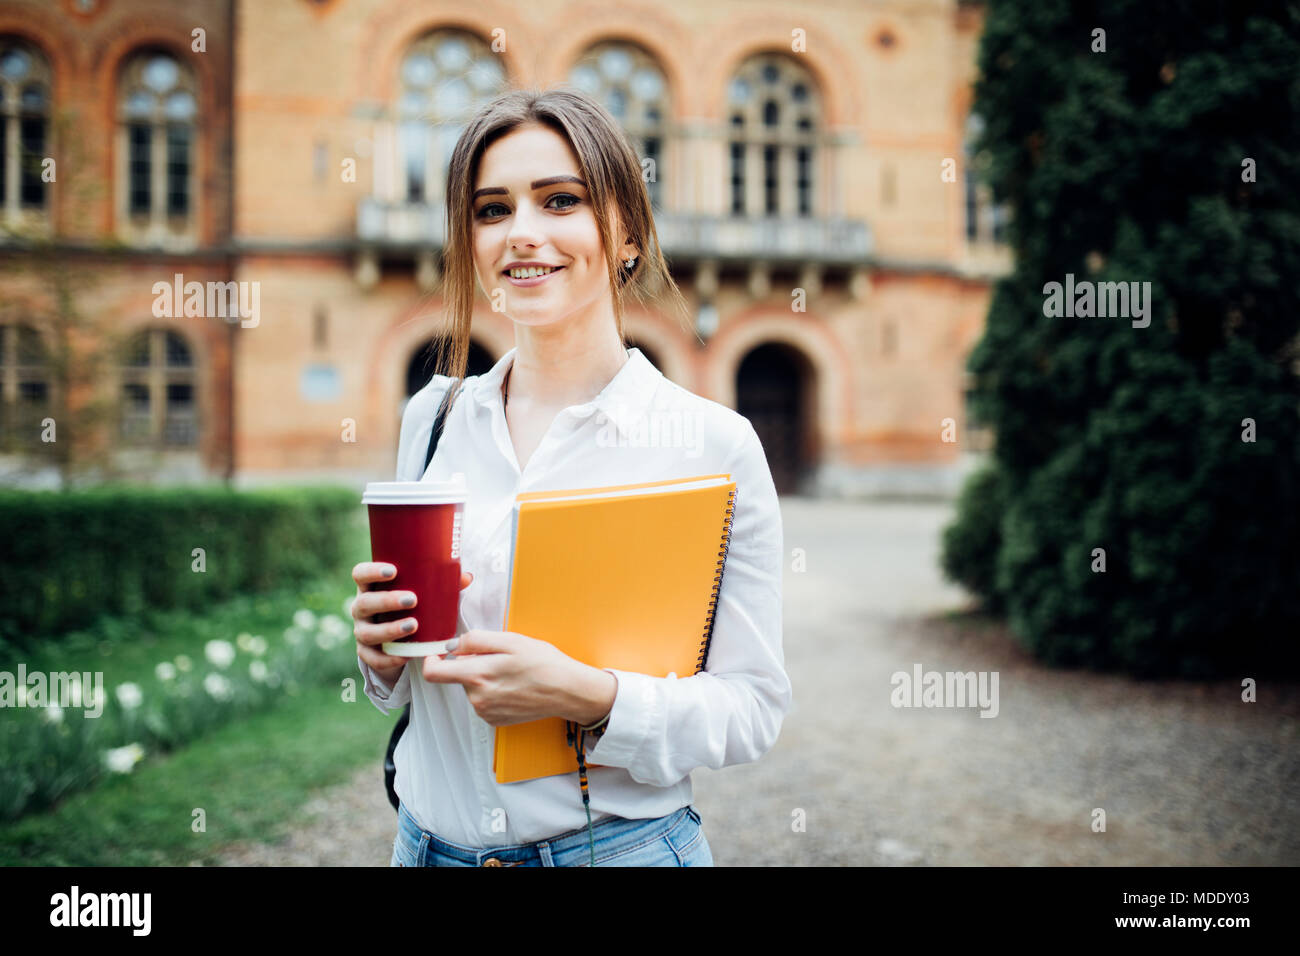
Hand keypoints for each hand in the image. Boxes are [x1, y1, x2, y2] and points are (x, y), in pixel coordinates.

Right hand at [351, 561, 473, 684]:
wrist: (402, 638)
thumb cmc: (413, 606)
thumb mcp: (424, 594)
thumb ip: (443, 584)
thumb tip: (467, 577)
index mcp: (371, 587)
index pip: (360, 574)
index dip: (371, 571)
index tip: (393, 571)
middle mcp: (361, 608)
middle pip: (364, 603)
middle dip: (387, 601)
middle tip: (412, 599)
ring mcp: (362, 631)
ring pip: (367, 632)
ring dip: (389, 629)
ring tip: (413, 626)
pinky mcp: (367, 653)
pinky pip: (372, 658)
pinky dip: (388, 658)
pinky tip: (405, 655)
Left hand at [420, 630, 616, 727]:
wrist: (567, 692)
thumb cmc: (543, 663)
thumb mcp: (510, 640)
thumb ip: (475, 641)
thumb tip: (451, 646)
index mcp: (477, 676)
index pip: (433, 673)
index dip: (430, 659)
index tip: (438, 652)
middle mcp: (477, 698)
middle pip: (458, 676)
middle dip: (470, 664)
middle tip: (499, 657)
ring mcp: (486, 712)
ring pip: (472, 687)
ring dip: (484, 678)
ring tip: (512, 672)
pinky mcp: (495, 720)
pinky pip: (484, 700)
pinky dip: (493, 691)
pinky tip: (514, 686)